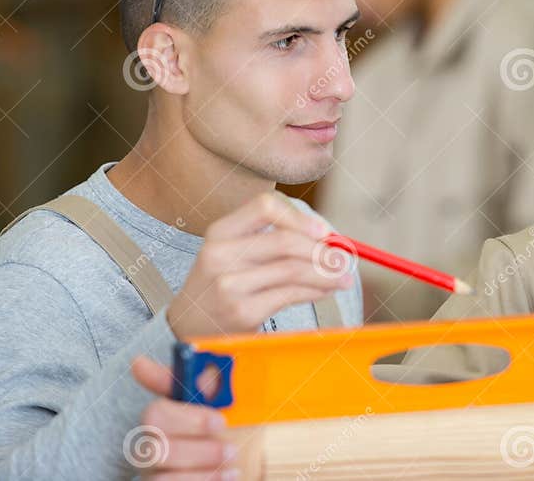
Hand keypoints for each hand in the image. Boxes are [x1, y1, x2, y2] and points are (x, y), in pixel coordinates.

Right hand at [131, 355, 237, 479]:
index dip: (189, 418)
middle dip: (198, 451)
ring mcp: (151, 471)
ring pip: (161, 478)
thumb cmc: (225, 426)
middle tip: (230, 448)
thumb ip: (199, 380)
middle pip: (154, 450)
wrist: (239, 457)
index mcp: (161, 416)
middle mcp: (148, 445)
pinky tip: (227, 476)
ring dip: (204, 471)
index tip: (221, 420)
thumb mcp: (219, 400)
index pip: (155, 413)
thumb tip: (151, 359)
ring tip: (231, 463)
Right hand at [167, 191, 350, 338]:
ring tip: (342, 279)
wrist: (190, 326)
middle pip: (285, 240)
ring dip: (326, 274)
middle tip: (343, 259)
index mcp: (220, 231)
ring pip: (292, 269)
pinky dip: (315, 291)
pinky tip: (324, 291)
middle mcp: (220, 254)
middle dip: (322, 250)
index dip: (300, 217)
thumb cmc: (224, 283)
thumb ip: (272, 239)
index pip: (265, 206)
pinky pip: (290, 294)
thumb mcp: (234, 252)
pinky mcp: (242, 312)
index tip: (323, 232)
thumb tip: (329, 239)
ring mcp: (229, 284)